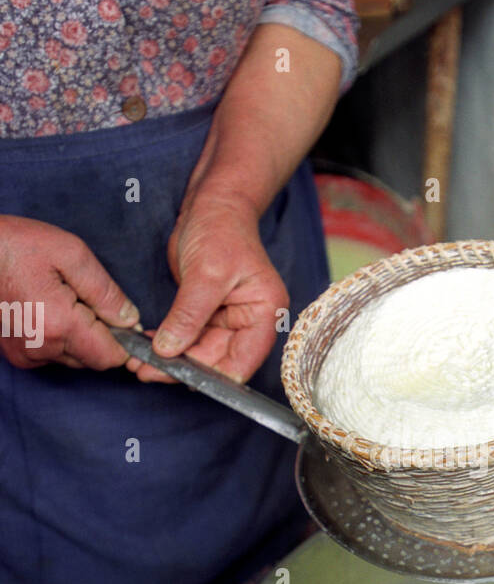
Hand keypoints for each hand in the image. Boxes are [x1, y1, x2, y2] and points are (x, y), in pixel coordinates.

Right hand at [0, 215, 139, 370]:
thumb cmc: (17, 246)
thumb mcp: (71, 254)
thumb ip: (105, 291)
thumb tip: (130, 320)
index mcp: (59, 324)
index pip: (111, 356)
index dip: (125, 342)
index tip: (125, 322)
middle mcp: (42, 347)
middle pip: (94, 359)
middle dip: (101, 335)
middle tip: (85, 300)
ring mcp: (27, 354)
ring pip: (75, 358)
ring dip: (80, 337)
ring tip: (63, 301)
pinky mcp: (18, 355)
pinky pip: (54, 356)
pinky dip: (60, 339)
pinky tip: (47, 311)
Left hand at [136, 186, 287, 384]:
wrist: (212, 206)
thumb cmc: (222, 230)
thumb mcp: (206, 274)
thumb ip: (189, 316)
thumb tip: (169, 351)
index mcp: (264, 314)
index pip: (243, 362)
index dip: (213, 375)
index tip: (178, 377)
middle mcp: (250, 323)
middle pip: (218, 362)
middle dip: (183, 369)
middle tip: (146, 371)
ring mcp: (228, 321)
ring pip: (199, 354)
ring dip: (171, 360)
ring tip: (139, 363)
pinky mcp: (206, 316)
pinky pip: (188, 339)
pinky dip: (168, 345)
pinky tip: (145, 348)